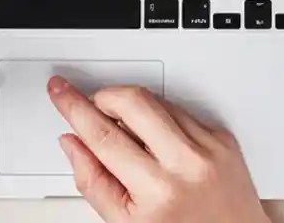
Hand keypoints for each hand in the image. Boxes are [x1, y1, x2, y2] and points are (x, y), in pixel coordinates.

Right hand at [49, 76, 269, 222]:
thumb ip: (93, 182)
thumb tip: (73, 143)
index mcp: (158, 191)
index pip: (103, 136)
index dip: (75, 108)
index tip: (60, 91)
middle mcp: (187, 164)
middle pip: (133, 101)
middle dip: (104, 96)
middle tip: (92, 106)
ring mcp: (209, 147)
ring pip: (156, 100)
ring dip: (132, 108)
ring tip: (130, 136)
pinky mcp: (223, 137)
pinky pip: (180, 110)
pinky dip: (160, 118)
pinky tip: (159, 141)